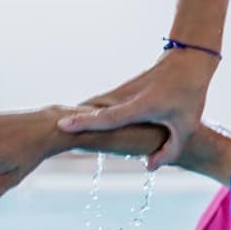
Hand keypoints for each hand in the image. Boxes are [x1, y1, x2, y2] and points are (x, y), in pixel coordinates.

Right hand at [57, 49, 216, 169]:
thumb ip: (168, 151)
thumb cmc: (189, 96)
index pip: (109, 117)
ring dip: (73, 116)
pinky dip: (84, 113)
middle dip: (69, 120)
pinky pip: (98, 104)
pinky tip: (67, 122)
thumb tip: (148, 168)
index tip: (61, 123)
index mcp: (144, 105)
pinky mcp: (120, 90)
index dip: (86, 122)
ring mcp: (122, 91)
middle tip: (41, 131)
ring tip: (47, 129)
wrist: (188, 61)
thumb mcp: (185, 128)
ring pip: (93, 106)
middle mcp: (127, 96)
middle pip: (92, 110)